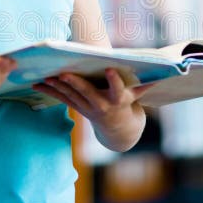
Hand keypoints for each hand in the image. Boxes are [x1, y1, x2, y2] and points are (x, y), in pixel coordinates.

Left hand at [31, 68, 152, 150]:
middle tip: (64, 73)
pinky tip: (36, 84)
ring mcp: (88, 108)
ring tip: (45, 76)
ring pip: (71, 96)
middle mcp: (102, 106)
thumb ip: (146, 84)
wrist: (118, 132)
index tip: (109, 70)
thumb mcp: (138, 96)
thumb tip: (166, 71)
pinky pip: (62, 99)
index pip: (118, 89)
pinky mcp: (77, 108)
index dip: (114, 81)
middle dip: (75, 83)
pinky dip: (49, 91)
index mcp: (119, 100)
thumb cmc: (129, 105)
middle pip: (87, 93)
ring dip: (57, 86)